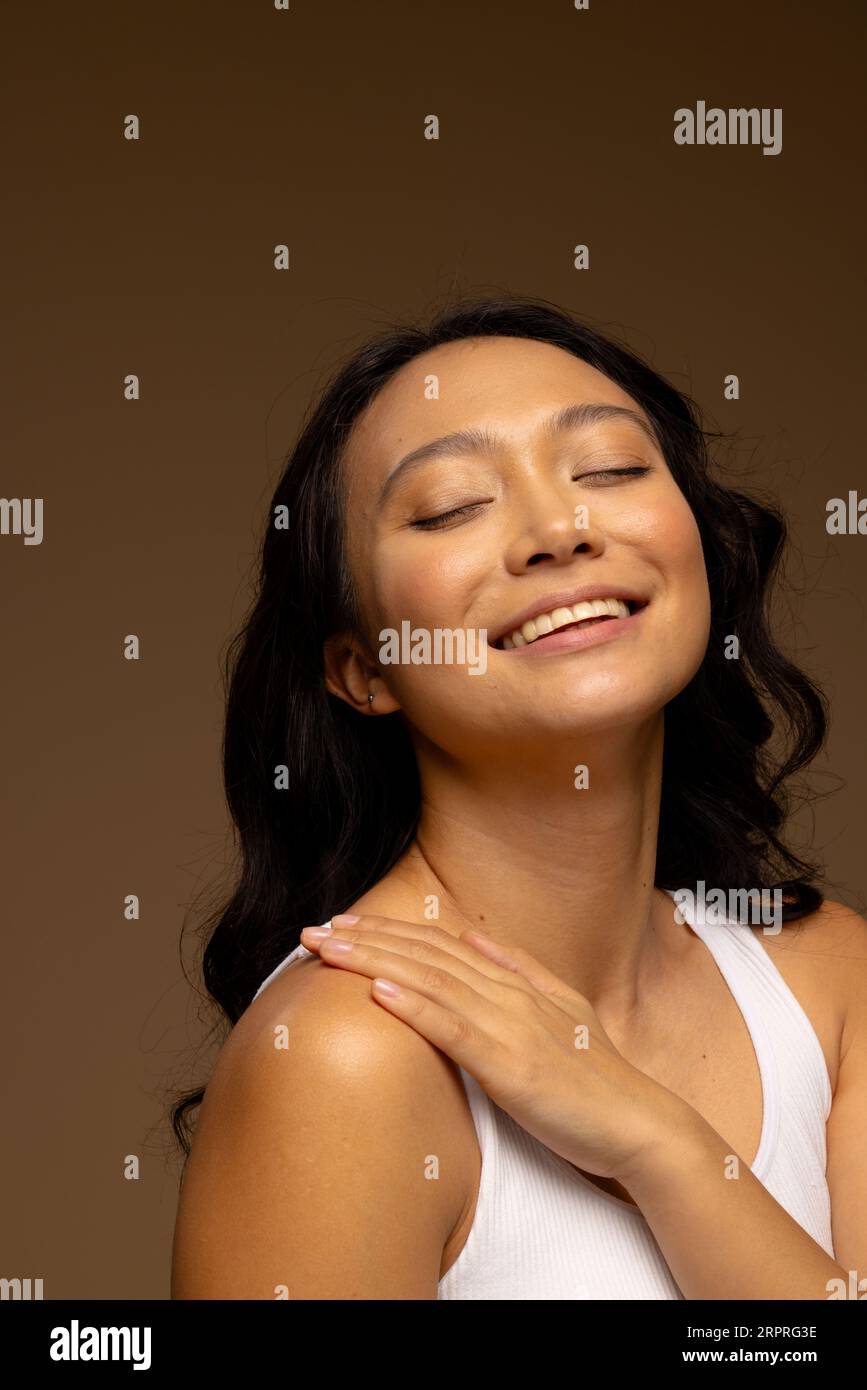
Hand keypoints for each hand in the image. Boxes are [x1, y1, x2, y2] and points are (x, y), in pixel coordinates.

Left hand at [298, 913, 685, 1185]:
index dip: (388, 931)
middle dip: (366, 939)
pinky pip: (454, 1031)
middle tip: (313, 930)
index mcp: (515, 984)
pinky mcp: (510, 1066)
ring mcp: (510, 1027)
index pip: (439, 946)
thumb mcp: (560, 1008)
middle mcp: (509, 995)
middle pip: (425, 955)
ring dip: (374, 961)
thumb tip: (474, 937)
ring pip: (431, 982)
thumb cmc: (595, 1077)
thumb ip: (517, 970)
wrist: (639, 1123)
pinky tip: (378, 992)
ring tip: (329, 949)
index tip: (343, 923)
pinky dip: (414, 1007)